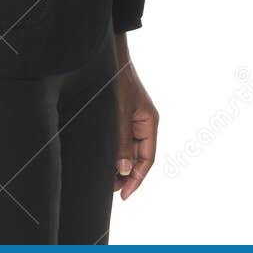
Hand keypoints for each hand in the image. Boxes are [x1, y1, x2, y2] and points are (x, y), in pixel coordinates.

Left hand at [112, 34, 156, 199]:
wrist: (109, 56)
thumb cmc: (116, 81)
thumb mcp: (118, 113)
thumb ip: (121, 142)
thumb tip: (122, 170)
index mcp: (149, 123)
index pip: (147, 159)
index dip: (136, 179)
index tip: (123, 195)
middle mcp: (143, 123)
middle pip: (138, 158)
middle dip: (125, 175)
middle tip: (109, 190)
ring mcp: (133, 120)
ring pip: (129, 150)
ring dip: (118, 165)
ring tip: (104, 179)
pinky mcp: (122, 116)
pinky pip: (121, 141)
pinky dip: (114, 153)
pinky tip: (102, 160)